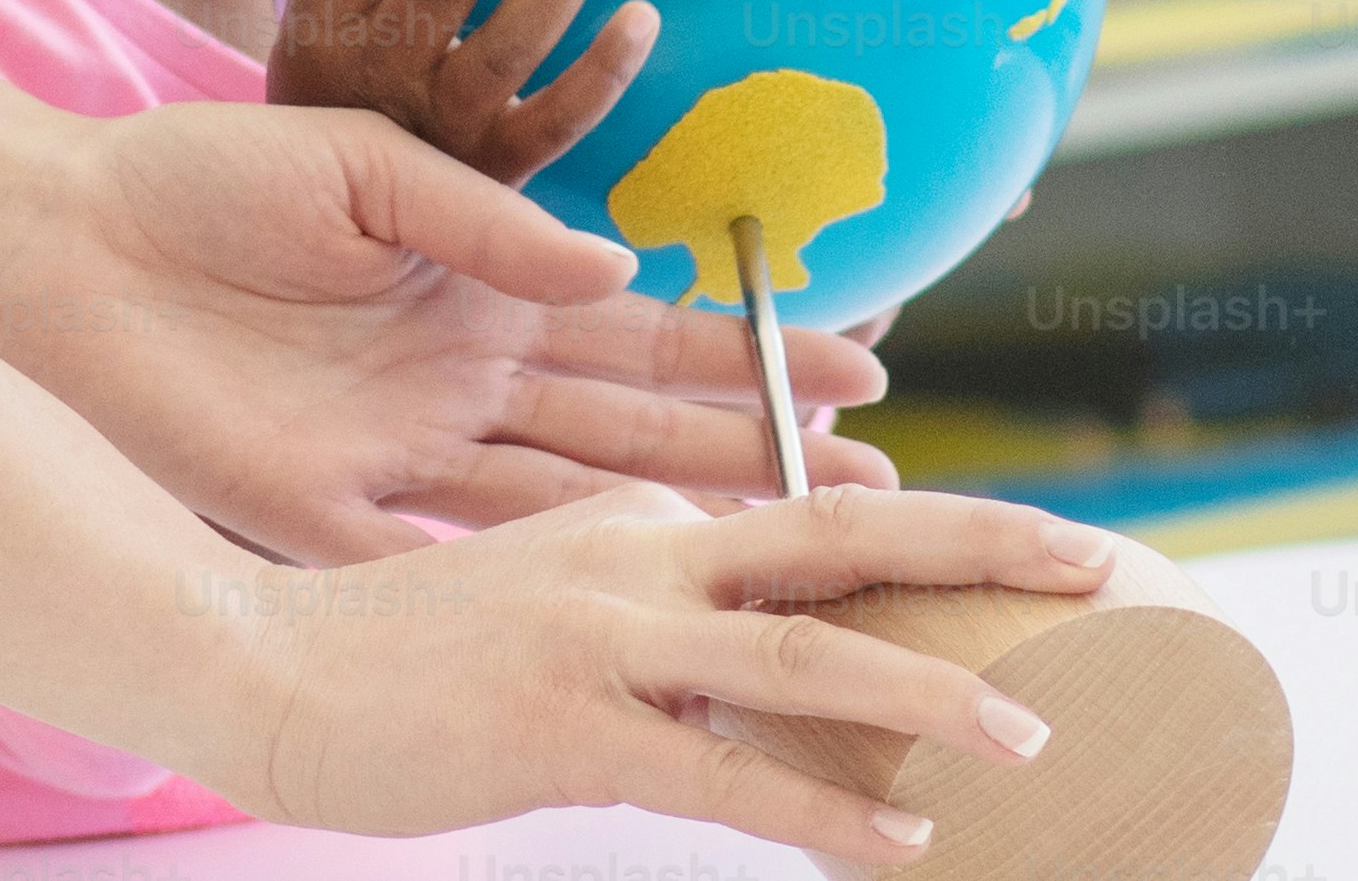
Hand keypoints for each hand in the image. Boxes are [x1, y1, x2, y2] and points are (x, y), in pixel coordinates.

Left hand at [0, 102, 900, 559]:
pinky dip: (536, 590)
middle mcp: (455, 381)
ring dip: (682, 535)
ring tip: (802, 558)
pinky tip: (628, 620)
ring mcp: (400, 456)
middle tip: (885, 492)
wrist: (57, 241)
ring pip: (571, 509)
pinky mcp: (326, 513)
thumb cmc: (197, 180)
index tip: (861, 369)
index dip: (744, 356)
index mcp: (466, 287)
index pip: (634, 329)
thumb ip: (484, 218)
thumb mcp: (357, 161)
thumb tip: (616, 272)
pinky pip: (450, 562)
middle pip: (635, 434)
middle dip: (756, 460)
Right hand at [207, 480, 1113, 853]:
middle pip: (839, 538)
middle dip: (982, 547)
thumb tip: (742, 655)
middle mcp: (634, 556)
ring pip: (804, 650)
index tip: (1038, 545)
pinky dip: (827, 812)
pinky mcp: (567, 725)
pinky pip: (727, 775)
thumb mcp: (538, 598)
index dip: (933, 523)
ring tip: (1039, 737)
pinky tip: (903, 846)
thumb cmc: (396, 653)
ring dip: (932, 695)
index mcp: (633, 523)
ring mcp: (601, 636)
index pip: (812, 511)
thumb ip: (644, 610)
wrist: (256, 666)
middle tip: (1102, 563)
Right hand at [265, 0, 654, 186]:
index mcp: (319, 26)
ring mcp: (441, 131)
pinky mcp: (497, 173)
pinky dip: (606, 67)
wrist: (326, 229)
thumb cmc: (343, 98)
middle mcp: (377, 77)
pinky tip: (643, 15)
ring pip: (510, 40)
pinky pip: (562, 117)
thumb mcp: (322, 31)